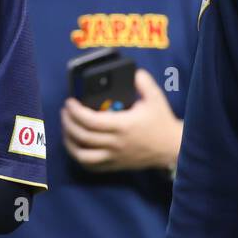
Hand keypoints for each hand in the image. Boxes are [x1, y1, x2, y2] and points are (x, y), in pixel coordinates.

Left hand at [61, 68, 182, 172]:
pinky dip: (79, 157)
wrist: (172, 148)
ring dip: (69, 141)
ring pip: (82, 155)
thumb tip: (132, 71)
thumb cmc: (161, 122)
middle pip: (82, 136)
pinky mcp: (114, 165)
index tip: (70, 102)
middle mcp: (116, 143)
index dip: (76, 111)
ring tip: (66, 128)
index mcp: (123, 125)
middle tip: (65, 111)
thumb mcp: (155, 98)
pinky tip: (76, 146)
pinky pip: (91, 166)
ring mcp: (114, 156)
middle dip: (68, 122)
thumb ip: (143, 82)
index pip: (91, 120)